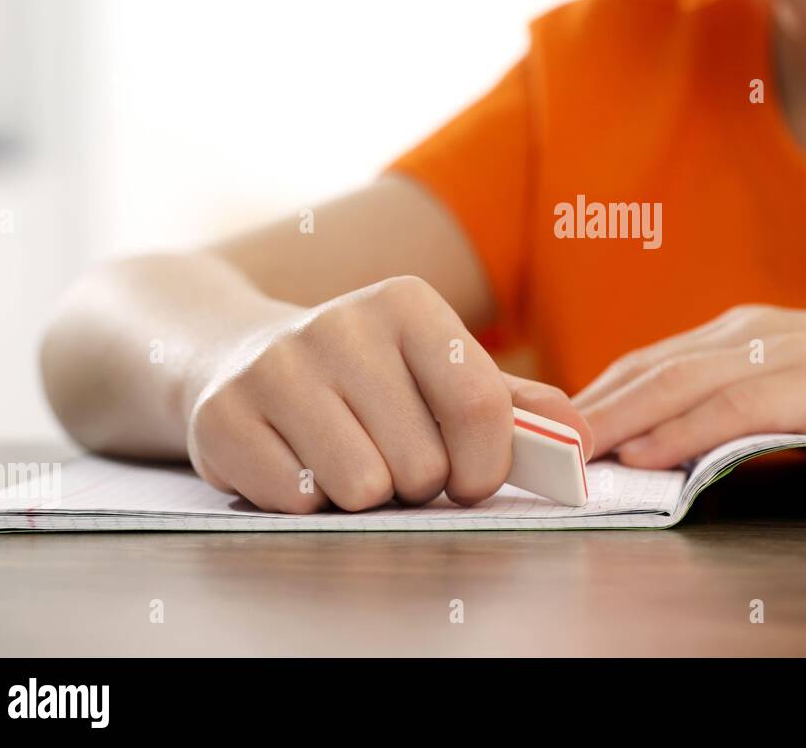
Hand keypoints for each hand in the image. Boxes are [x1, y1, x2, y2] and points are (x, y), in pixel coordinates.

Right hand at [186, 275, 592, 512]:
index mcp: (407, 303)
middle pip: (423, 462)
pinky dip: (308, 500)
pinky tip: (295, 460)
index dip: (487, 466)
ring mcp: (276, 367)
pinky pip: (300, 502)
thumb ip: (516, 405)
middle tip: (390, 456)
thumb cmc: (367, 376)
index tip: (470, 478)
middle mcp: (340, 323)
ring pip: (364, 488)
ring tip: (345, 456)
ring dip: (365, 495)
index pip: (482, 407)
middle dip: (417, 481)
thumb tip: (582, 438)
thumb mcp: (439, 370)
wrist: (238, 356)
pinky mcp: (223, 416)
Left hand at [574, 305, 805, 469]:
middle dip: (589, 410)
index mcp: (750, 333)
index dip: (600, 397)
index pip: (653, 364)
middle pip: (650, 371)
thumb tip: (686, 444)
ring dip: (616, 420)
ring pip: (679, 385)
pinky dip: (683, 429)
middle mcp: (756, 334)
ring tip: (569, 452)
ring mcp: (788, 354)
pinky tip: (648, 452)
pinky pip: (735, 408)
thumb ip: (750, 405)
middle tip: (539, 444)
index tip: (558, 433)